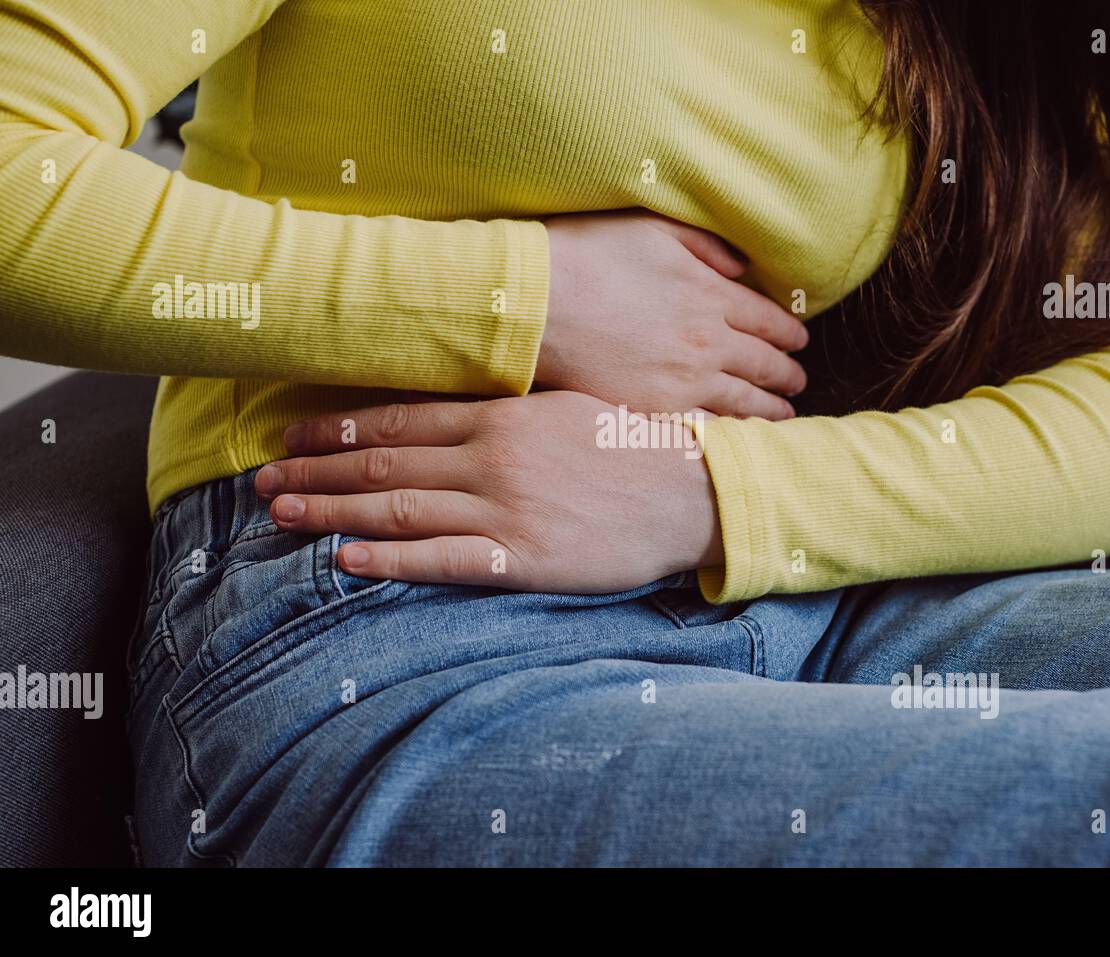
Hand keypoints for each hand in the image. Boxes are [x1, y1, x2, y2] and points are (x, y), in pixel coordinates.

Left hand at [255, 393, 723, 590]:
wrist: (690, 490)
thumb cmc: (632, 443)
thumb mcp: (565, 407)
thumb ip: (505, 410)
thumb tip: (449, 411)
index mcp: (501, 417)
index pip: (401, 420)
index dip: (340, 428)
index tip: (294, 432)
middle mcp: (491, 459)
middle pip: (385, 464)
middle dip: (317, 469)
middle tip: (264, 478)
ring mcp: (504, 509)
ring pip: (399, 509)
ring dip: (333, 510)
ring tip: (283, 513)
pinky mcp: (523, 558)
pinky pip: (441, 560)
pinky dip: (388, 558)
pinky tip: (345, 559)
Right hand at [540, 209, 807, 419]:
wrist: (537, 302)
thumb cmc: (587, 255)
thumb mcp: (653, 229)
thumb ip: (705, 246)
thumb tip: (740, 268)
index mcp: (711, 294)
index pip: (769, 320)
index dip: (790, 333)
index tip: (799, 341)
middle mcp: (708, 341)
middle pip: (765, 364)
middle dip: (788, 374)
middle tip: (798, 381)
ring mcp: (684, 381)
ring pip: (745, 401)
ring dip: (771, 409)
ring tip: (783, 415)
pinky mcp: (655, 410)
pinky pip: (708, 426)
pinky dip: (731, 431)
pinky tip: (738, 435)